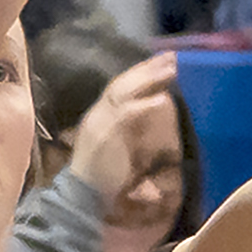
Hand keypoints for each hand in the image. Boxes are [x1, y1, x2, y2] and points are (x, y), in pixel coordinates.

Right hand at [67, 53, 177, 203]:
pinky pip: (127, 115)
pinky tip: (161, 100)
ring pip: (124, 92)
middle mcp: (97, 113)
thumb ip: (127, 129)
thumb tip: (150, 112)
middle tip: (170, 57)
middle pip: (122, 83)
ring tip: (170, 70)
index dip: (139, 73)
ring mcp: (100, 122)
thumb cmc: (100, 175)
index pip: (118, 87)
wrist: (80, 195)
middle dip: (147, 69)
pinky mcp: (106, 135)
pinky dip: (144, 105)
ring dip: (149, 80)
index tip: (160, 61)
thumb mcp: (113, 145)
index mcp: (98, 115)